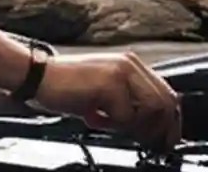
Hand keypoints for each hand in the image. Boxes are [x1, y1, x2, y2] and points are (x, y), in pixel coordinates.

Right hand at [31, 51, 181, 151]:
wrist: (36, 76)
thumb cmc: (66, 86)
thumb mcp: (104, 91)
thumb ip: (128, 100)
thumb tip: (153, 127)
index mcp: (131, 64)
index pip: (166, 93)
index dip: (170, 120)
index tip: (166, 140)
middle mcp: (129, 64)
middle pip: (165, 101)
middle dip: (160, 128)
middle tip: (148, 142)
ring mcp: (120, 71)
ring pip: (151, 109)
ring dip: (134, 125)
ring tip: (111, 124)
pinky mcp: (109, 83)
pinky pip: (125, 115)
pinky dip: (111, 124)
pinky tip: (93, 117)